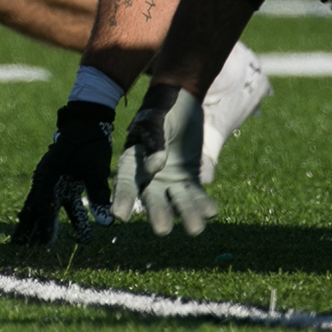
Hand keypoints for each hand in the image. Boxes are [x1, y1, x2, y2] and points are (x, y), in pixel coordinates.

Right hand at [10, 101, 116, 245]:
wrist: (87, 121)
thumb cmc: (90, 143)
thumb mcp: (95, 169)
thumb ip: (99, 195)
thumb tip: (107, 222)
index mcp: (48, 176)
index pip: (43, 207)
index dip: (42, 227)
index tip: (39, 245)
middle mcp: (44, 179)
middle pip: (34, 209)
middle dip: (29, 229)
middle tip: (21, 249)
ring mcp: (49, 178)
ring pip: (40, 207)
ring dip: (37, 224)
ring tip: (30, 244)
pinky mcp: (58, 178)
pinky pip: (49, 201)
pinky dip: (45, 214)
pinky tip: (46, 227)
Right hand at [112, 84, 216, 236]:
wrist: (181, 101)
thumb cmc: (160, 110)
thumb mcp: (154, 121)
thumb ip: (153, 142)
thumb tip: (154, 167)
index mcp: (133, 164)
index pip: (125, 184)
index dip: (122, 199)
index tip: (120, 216)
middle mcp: (150, 179)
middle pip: (153, 199)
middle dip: (158, 214)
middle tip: (162, 230)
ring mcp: (170, 181)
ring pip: (177, 201)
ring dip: (186, 215)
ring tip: (196, 229)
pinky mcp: (189, 179)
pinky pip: (196, 194)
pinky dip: (202, 204)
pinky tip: (211, 212)